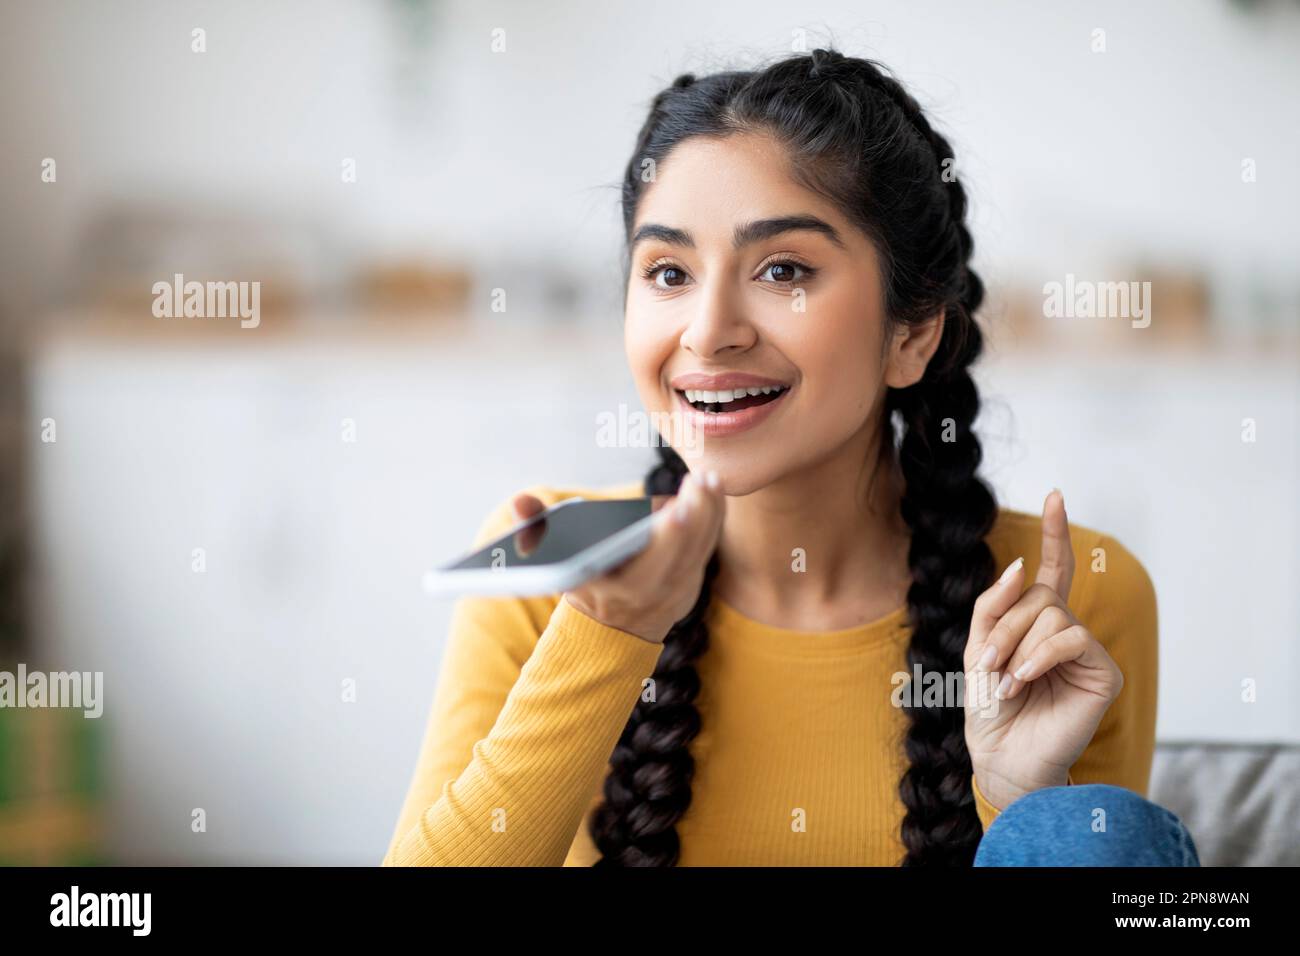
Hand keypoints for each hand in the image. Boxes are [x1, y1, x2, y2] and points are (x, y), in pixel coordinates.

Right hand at [509, 471, 725, 643]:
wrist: (610, 630)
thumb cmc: (579, 582)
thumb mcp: (552, 561)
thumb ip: (535, 529)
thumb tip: (521, 502)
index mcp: (612, 590)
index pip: (642, 567)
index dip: (663, 539)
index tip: (675, 510)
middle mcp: (648, 594)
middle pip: (680, 553)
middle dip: (694, 515)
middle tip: (699, 480)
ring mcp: (674, 593)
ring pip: (699, 549)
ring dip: (708, 511)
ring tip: (708, 478)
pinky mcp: (691, 584)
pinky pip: (706, 548)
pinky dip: (711, 519)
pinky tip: (712, 491)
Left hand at [962, 489, 1123, 810]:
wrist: (1001, 757)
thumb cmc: (989, 710)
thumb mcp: (978, 648)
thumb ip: (995, 604)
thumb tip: (1024, 565)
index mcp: (1036, 624)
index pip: (1052, 571)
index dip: (1055, 534)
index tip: (1055, 495)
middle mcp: (1065, 631)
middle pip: (1039, 595)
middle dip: (1005, 626)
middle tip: (991, 665)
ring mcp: (1085, 651)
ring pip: (1052, 614)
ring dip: (1017, 646)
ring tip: (1008, 681)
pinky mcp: (1103, 672)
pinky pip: (1072, 637)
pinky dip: (1041, 655)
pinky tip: (1026, 679)